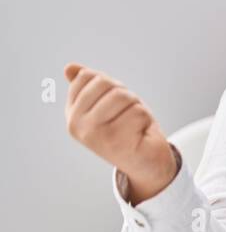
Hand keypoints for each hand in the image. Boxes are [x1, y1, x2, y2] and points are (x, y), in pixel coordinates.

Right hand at [64, 63, 176, 202]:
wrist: (148, 163)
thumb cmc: (129, 129)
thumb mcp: (108, 104)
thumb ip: (89, 86)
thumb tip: (70, 68)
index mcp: (72, 114)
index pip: (87, 77)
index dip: (110, 86)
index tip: (114, 105)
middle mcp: (76, 124)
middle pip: (106, 84)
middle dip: (126, 96)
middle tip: (128, 116)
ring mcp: (93, 133)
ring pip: (123, 97)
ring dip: (137, 108)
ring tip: (134, 125)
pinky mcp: (114, 141)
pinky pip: (139, 113)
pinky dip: (146, 121)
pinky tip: (140, 135)